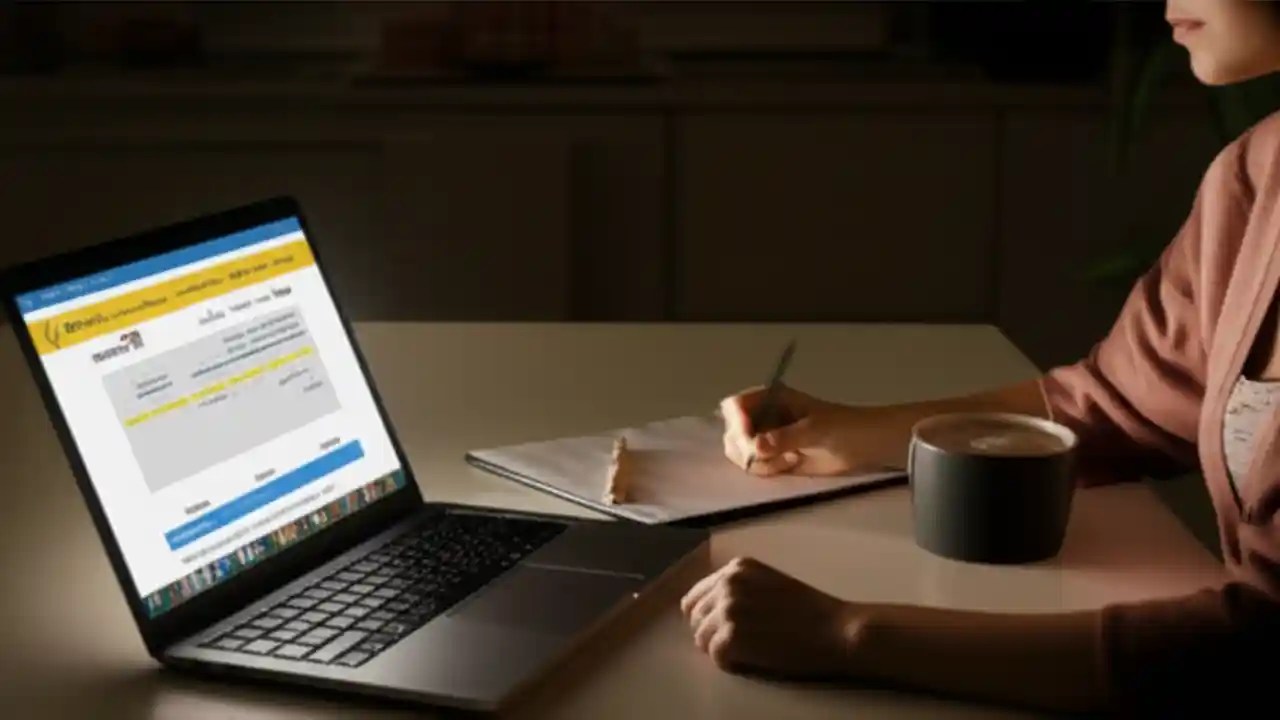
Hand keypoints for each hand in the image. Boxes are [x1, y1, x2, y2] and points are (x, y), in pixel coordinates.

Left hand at [679, 556, 860, 678]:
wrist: (836, 630)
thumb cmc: (810, 611)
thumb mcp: (769, 584)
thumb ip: (740, 589)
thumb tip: (710, 610)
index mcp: (737, 567)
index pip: (697, 595)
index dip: (707, 616)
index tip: (724, 628)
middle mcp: (727, 583)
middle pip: (694, 617)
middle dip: (711, 632)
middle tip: (740, 643)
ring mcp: (727, 609)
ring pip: (700, 638)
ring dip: (720, 648)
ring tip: (749, 651)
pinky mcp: (731, 637)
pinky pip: (715, 657)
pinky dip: (730, 663)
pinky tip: (753, 659)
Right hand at [720, 384, 888, 475]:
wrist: (866, 445)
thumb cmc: (845, 427)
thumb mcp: (816, 429)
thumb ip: (786, 437)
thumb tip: (757, 446)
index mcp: (770, 397)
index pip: (735, 406)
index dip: (736, 423)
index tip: (750, 441)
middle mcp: (762, 415)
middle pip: (731, 431)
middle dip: (744, 448)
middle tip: (769, 457)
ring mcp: (766, 437)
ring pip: (739, 452)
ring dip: (758, 461)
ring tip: (788, 459)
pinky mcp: (773, 458)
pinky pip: (754, 466)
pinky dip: (766, 470)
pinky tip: (791, 463)